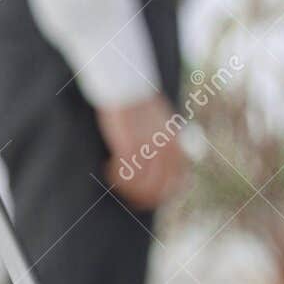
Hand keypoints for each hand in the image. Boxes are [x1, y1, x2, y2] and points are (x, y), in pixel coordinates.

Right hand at [96, 94, 187, 209]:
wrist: (128, 83)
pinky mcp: (130, 145)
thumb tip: (158, 169)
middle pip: (159, 190)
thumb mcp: (161, 125)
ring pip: (141, 186)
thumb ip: (165, 146)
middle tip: (126, 197)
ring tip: (113, 178)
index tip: (145, 199)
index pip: (177, 184)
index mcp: (177, 146)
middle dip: (142, 199)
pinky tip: (107, 167)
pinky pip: (125, 174)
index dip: (161, 197)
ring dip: (125, 188)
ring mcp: (150, 149)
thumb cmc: (140, 103)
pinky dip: (115, 176)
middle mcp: (167, 150)